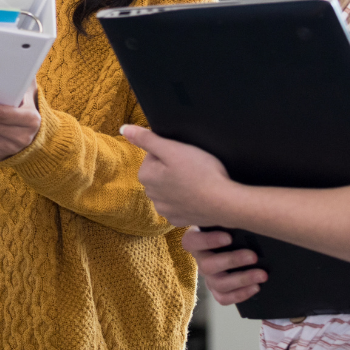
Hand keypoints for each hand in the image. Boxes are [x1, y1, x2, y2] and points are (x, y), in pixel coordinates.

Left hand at [120, 125, 236, 226]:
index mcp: (146, 176)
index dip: (170, 151)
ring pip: (170, 187)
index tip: (183, 156)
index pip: (154, 154)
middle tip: (193, 166)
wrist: (225, 203)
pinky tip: (199, 195)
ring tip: (197, 180)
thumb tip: (124, 129)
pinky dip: (188, 198)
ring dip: (180, 183)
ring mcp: (166, 210)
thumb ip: (146, 138)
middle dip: (173, 167)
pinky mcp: (180, 220)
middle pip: (161, 171)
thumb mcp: (172, 148)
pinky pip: (180, 203)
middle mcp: (151, 196)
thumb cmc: (200, 172)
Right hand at [181, 227, 266, 304]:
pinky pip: (223, 298)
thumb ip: (229, 224)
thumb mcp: (225, 224)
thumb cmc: (230, 229)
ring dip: (242, 279)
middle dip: (233, 261)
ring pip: (218, 284)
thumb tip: (246, 222)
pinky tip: (256, 287)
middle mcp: (199, 259)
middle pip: (208, 265)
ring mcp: (207, 277)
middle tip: (254, 256)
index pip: (192, 241)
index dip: (208, 241)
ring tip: (262, 274)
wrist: (235, 245)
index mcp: (195, 239)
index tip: (229, 237)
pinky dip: (240, 294)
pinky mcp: (216, 291)